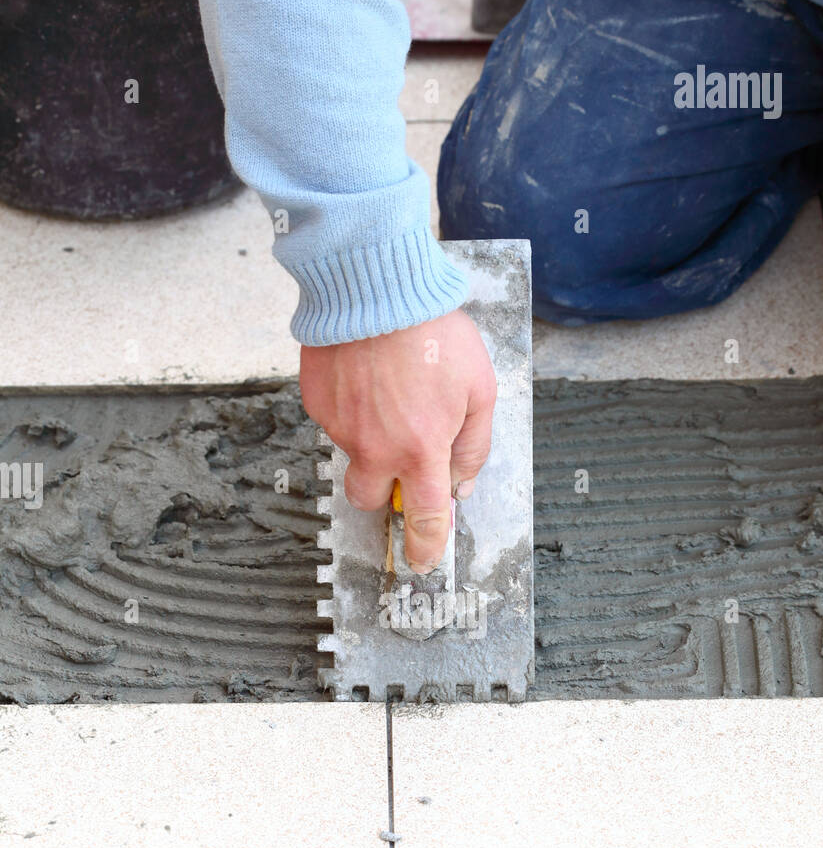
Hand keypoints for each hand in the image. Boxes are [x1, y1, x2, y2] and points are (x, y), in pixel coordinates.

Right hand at [300, 309, 496, 573]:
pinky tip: (367, 373)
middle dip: (382, 488)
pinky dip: (351, 405)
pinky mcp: (317, 403)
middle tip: (399, 455)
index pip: (424, 517)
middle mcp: (375, 448)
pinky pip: (335, 418)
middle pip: (369, 498)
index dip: (425, 545)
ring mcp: (341, 427)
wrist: (375, 287)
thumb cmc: (434, 333)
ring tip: (389, 386)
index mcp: (420, 451)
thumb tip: (462, 483)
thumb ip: (473, 445)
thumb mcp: (480, 389)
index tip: (424, 559)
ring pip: (353, 451)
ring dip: (370, 434)